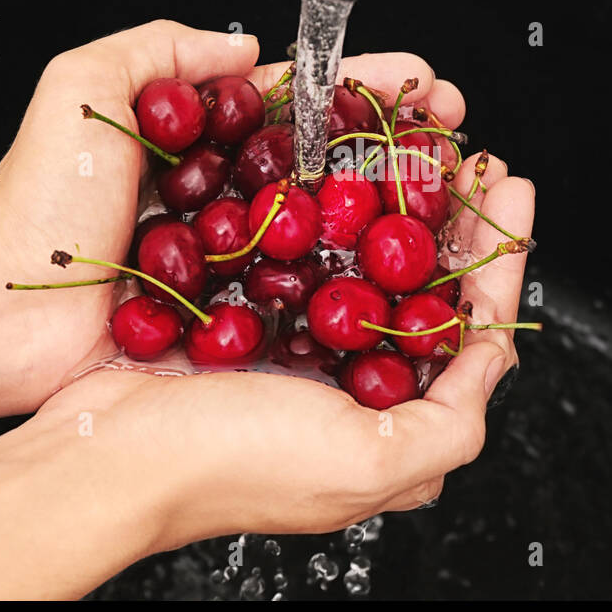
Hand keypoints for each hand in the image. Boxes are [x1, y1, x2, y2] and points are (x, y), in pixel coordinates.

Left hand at [0, 19, 468, 413]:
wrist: (1, 315)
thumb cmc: (33, 208)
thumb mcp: (83, 88)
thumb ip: (159, 45)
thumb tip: (244, 45)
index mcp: (205, 142)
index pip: (303, 102)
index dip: (366, 88)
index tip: (419, 80)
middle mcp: (235, 202)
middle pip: (338, 164)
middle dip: (404, 145)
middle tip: (456, 134)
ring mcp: (244, 265)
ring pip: (339, 229)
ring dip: (402, 212)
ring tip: (453, 194)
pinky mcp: (245, 323)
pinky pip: (317, 299)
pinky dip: (367, 285)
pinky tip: (411, 274)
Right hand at [30, 150, 534, 549]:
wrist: (102, 450)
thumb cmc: (230, 466)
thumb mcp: (369, 465)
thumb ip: (454, 421)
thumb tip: (492, 355)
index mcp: (387, 416)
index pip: (468, 326)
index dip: (496, 257)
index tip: (509, 192)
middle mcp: (349, 375)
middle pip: (425, 280)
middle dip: (457, 216)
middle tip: (477, 156)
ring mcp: (298, 335)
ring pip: (369, 252)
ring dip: (403, 198)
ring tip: (429, 144)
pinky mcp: (247, 303)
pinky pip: (306, 241)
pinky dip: (334, 201)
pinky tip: (349, 163)